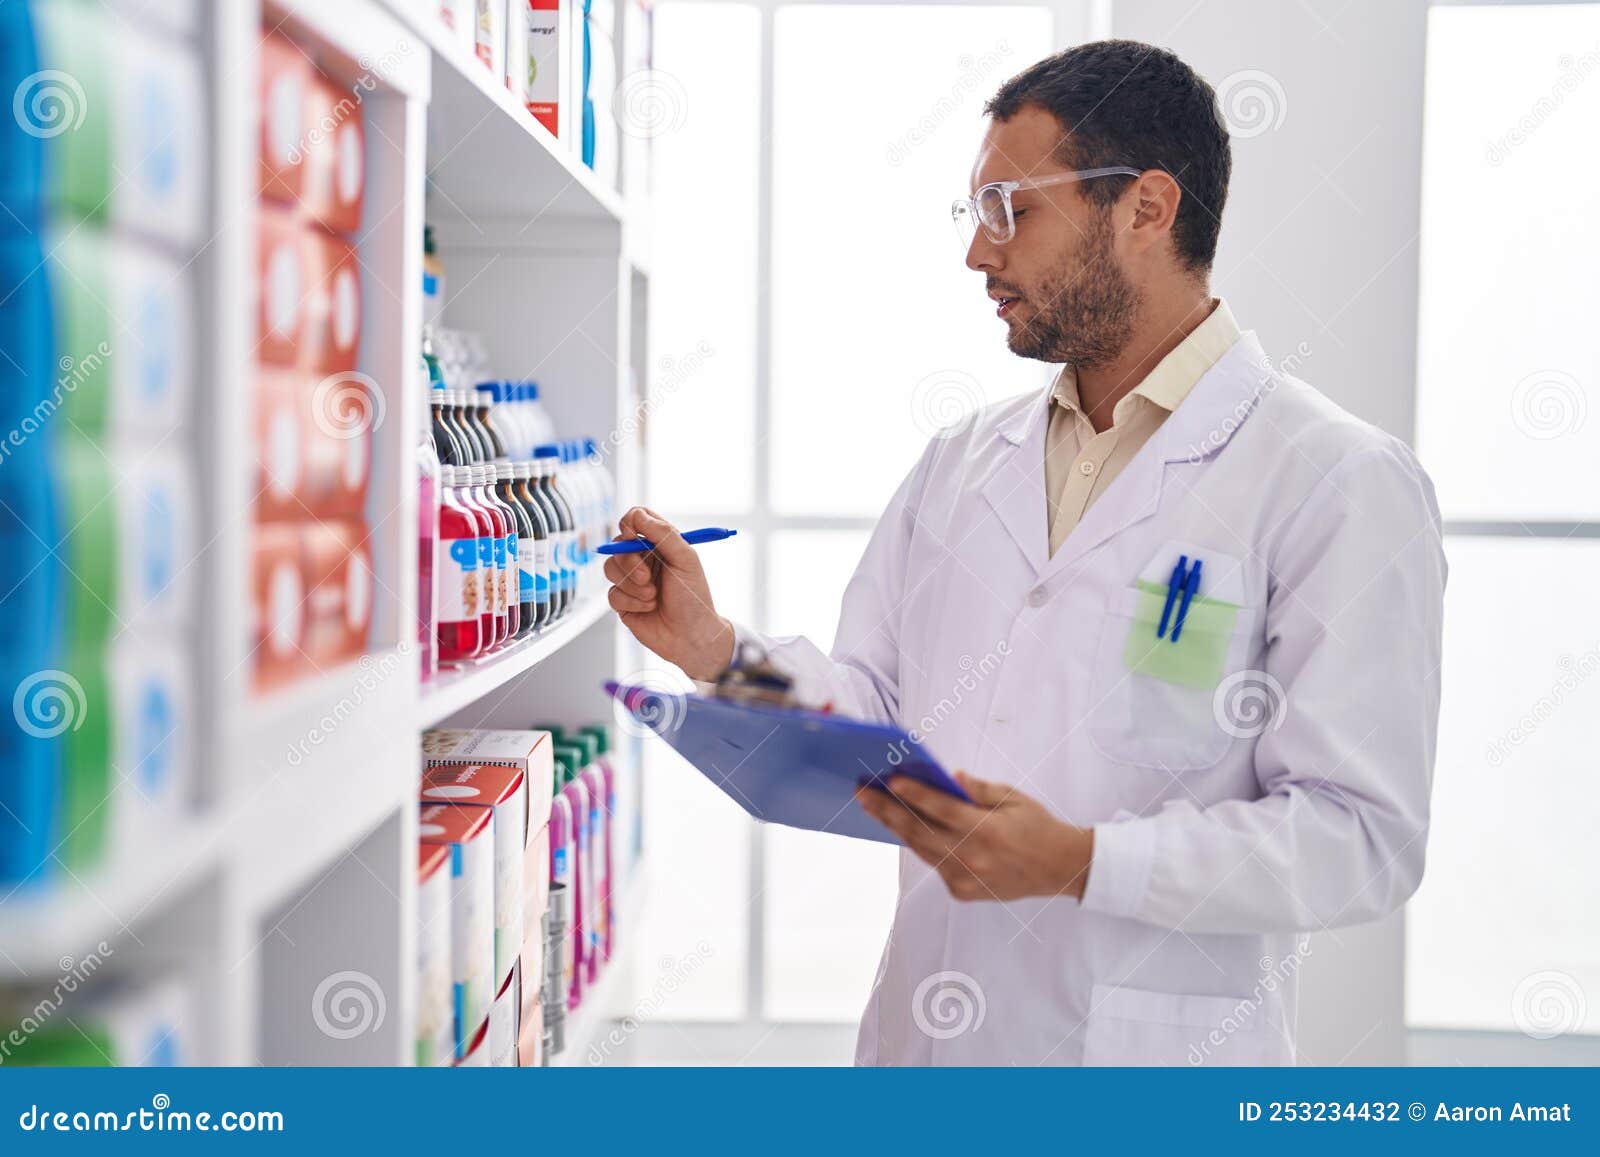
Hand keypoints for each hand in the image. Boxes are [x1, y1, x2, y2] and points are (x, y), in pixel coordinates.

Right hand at [605, 506, 734, 680]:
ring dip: (632, 584)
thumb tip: (638, 515)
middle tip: (648, 577)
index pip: (636, 519)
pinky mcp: (624, 602)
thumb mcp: (685, 560)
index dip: (629, 522)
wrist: (691, 637)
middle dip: (630, 562)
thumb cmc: (694, 598)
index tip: (631, 534)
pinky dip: (631, 601)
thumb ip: (663, 534)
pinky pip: (612, 594)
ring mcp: (632, 580)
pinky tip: (648, 608)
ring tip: (653, 596)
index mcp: (661, 544)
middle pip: (617, 545)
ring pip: (610, 568)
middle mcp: (644, 559)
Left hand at [856, 771, 1093, 901]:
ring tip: (874, 807)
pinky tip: (904, 827)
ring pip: (921, 850)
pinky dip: (920, 845)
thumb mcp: (1014, 798)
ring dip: (896, 827)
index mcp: (987, 831)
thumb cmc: (1037, 826)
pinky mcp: (962, 892)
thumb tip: (950, 777)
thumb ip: (979, 789)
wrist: (1060, 869)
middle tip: (862, 793)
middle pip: (919, 832)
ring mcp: (965, 879)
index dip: (913, 795)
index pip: (941, 810)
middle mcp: (972, 858)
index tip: (889, 781)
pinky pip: (934, 864)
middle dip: (887, 811)